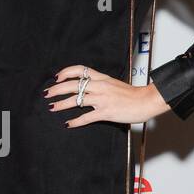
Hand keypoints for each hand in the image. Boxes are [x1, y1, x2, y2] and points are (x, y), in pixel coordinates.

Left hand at [43, 66, 170, 125]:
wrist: (146, 101)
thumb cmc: (132, 95)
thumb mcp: (114, 84)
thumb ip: (101, 85)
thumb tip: (88, 88)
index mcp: (102, 78)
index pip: (80, 70)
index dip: (66, 72)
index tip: (57, 77)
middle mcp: (100, 86)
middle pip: (73, 85)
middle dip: (57, 89)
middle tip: (47, 94)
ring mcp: (102, 99)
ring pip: (76, 100)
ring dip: (61, 105)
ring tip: (52, 108)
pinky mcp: (106, 112)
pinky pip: (86, 117)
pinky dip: (75, 121)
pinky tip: (68, 124)